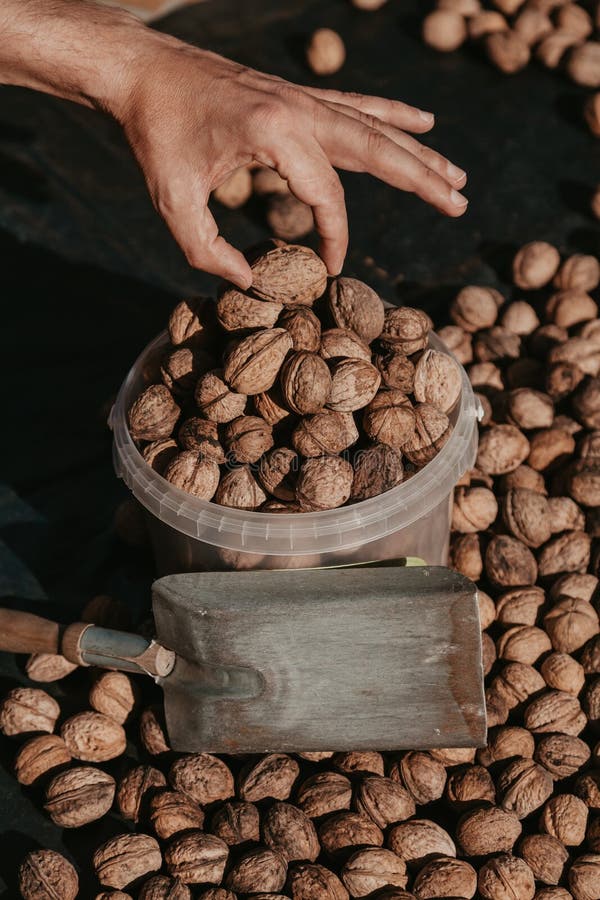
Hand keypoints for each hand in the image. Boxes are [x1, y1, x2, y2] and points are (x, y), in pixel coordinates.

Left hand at [115, 36, 467, 288]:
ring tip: (456, 177)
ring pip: (375, 127)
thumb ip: (208, 250)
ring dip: (418, 153)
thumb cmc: (155, 134)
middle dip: (422, 181)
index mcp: (274, 132)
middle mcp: (300, 107)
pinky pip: (357, 105)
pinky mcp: (298, 95)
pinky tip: (422, 121)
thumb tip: (250, 280)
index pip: (327, 196)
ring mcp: (303, 96)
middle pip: (377, 149)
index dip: (333, 238)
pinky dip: (392, 114)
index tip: (327, 269)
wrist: (143, 70)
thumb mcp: (172, 201)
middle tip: (460, 205)